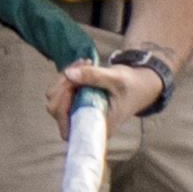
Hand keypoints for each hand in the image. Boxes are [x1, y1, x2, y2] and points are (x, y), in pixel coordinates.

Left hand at [49, 55, 167, 131]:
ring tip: (85, 64)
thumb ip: (93, 76)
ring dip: (64, 77)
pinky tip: (83, 65)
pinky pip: (59, 90)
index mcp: (97, 127)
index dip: (62, 108)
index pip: (67, 128)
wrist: (137, 86)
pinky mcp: (75, 102)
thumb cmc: (131, 87)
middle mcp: (85, 123)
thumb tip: (68, 74)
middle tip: (82, 67)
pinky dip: (67, 75)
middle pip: (56, 109)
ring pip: (54, 97)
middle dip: (62, 85)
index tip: (72, 86)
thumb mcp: (116, 79)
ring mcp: (78, 113)